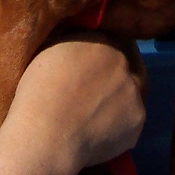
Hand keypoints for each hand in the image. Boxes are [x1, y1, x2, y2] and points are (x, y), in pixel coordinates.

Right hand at [0, 35, 145, 174]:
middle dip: (118, 72)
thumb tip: (81, 43)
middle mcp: (123, 62)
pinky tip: (100, 131)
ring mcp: (134, 92)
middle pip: (129, 63)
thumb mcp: (51, 51)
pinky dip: (119, 123)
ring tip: (97, 114)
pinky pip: (130, 119)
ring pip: (132, 91)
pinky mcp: (137, 121)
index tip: (98, 63)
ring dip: (120, 98)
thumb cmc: (37, 92)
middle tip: (100, 89)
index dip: (107, 50)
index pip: (115, 38)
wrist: (45, 135)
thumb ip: (74, 42)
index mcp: (101, 41)